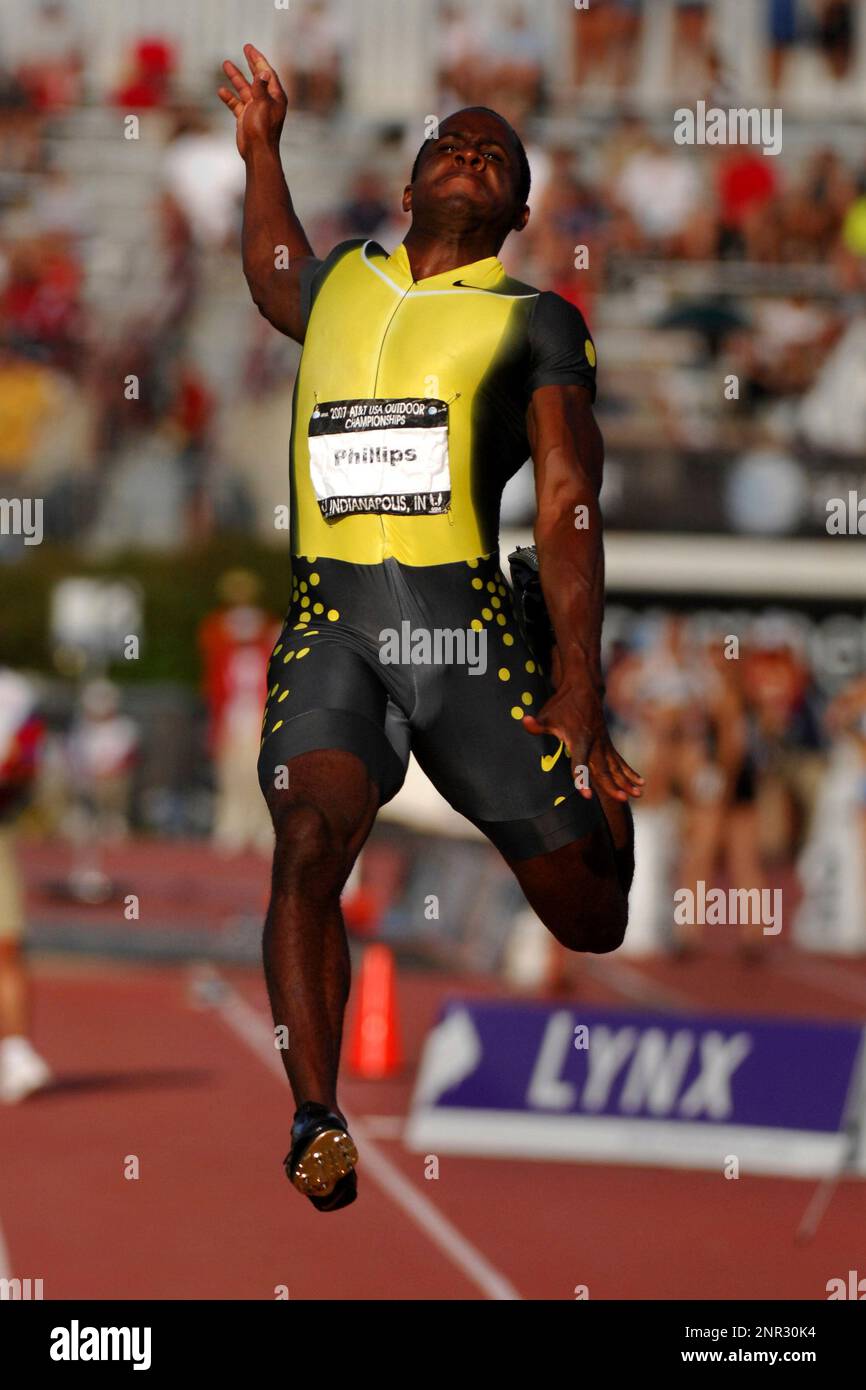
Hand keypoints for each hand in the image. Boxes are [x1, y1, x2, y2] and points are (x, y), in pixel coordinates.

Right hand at [218, 43, 286, 159]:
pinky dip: (229, 97)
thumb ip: (260, 88)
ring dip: (236, 77)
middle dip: (251, 63)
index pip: (267, 73)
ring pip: (244, 89)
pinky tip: (221, 90)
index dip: (258, 59)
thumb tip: (263, 72)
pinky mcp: (245, 117)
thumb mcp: (262, 105)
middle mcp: (266, 100)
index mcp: (275, 96)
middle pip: (257, 77)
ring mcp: (255, 109)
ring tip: (225, 63)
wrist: (257, 152)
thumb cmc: (263, 129)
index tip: (249, 48)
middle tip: (245, 48)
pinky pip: (236, 103)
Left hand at [522, 677, 643, 802]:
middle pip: (603, 769)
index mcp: (579, 740)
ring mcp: (603, 744)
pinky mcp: (607, 743)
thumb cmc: (563, 705)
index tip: (586, 795)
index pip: (579, 763)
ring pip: (615, 767)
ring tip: (637, 795)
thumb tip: (524, 721)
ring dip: (626, 782)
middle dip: (612, 786)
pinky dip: (629, 773)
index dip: (581, 779)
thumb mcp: (547, 714)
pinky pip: (620, 761)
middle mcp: (594, 744)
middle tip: (621, 800)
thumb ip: (537, 724)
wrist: (584, 688)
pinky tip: (639, 784)